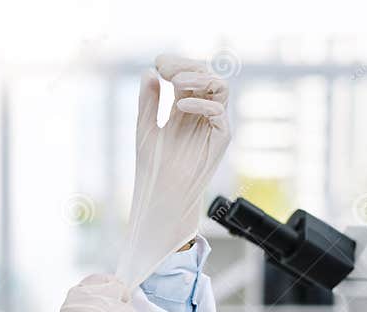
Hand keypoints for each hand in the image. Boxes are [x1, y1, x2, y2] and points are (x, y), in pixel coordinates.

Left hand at [116, 54, 230, 286]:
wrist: (160, 195)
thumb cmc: (153, 167)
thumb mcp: (145, 127)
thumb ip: (148, 101)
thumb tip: (149, 71)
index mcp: (185, 109)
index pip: (189, 75)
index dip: (177, 64)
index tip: (158, 61)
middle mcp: (202, 114)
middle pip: (206, 75)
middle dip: (187, 66)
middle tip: (166, 68)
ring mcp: (213, 125)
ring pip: (220, 87)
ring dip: (199, 78)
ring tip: (176, 81)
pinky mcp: (221, 139)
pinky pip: (220, 113)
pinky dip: (202, 104)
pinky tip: (180, 106)